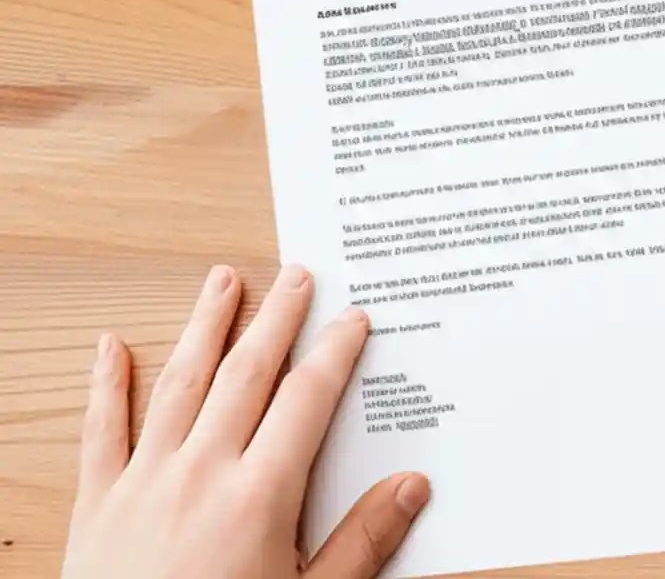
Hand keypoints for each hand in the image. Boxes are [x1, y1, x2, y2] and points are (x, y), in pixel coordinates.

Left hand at [62, 265, 429, 578]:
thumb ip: (363, 541)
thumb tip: (413, 487)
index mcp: (260, 495)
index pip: (307, 400)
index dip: (334, 352)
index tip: (351, 319)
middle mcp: (201, 473)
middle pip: (246, 374)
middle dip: (276, 319)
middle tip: (296, 275)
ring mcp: (144, 482)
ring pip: (180, 383)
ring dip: (205, 326)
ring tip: (222, 282)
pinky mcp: (98, 503)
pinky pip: (102, 430)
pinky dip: (107, 384)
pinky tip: (111, 346)